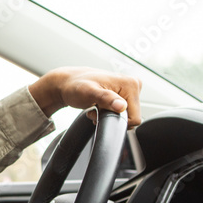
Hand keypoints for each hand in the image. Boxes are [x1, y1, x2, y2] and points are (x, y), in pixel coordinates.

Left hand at [28, 68, 142, 127]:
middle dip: (112, 117)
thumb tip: (122, 106)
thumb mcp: (89, 93)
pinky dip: (109, 112)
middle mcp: (134, 85)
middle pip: (131, 117)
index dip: (116, 119)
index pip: (134, 117)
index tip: (100, 109)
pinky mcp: (124, 94)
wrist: (68, 83)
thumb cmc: (75, 86)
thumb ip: (105, 99)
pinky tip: (99, 106)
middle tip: (97, 108)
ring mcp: (129, 90)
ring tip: (97, 106)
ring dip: (110, 115)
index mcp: (131, 84)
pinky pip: (122, 112)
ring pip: (125, 115)